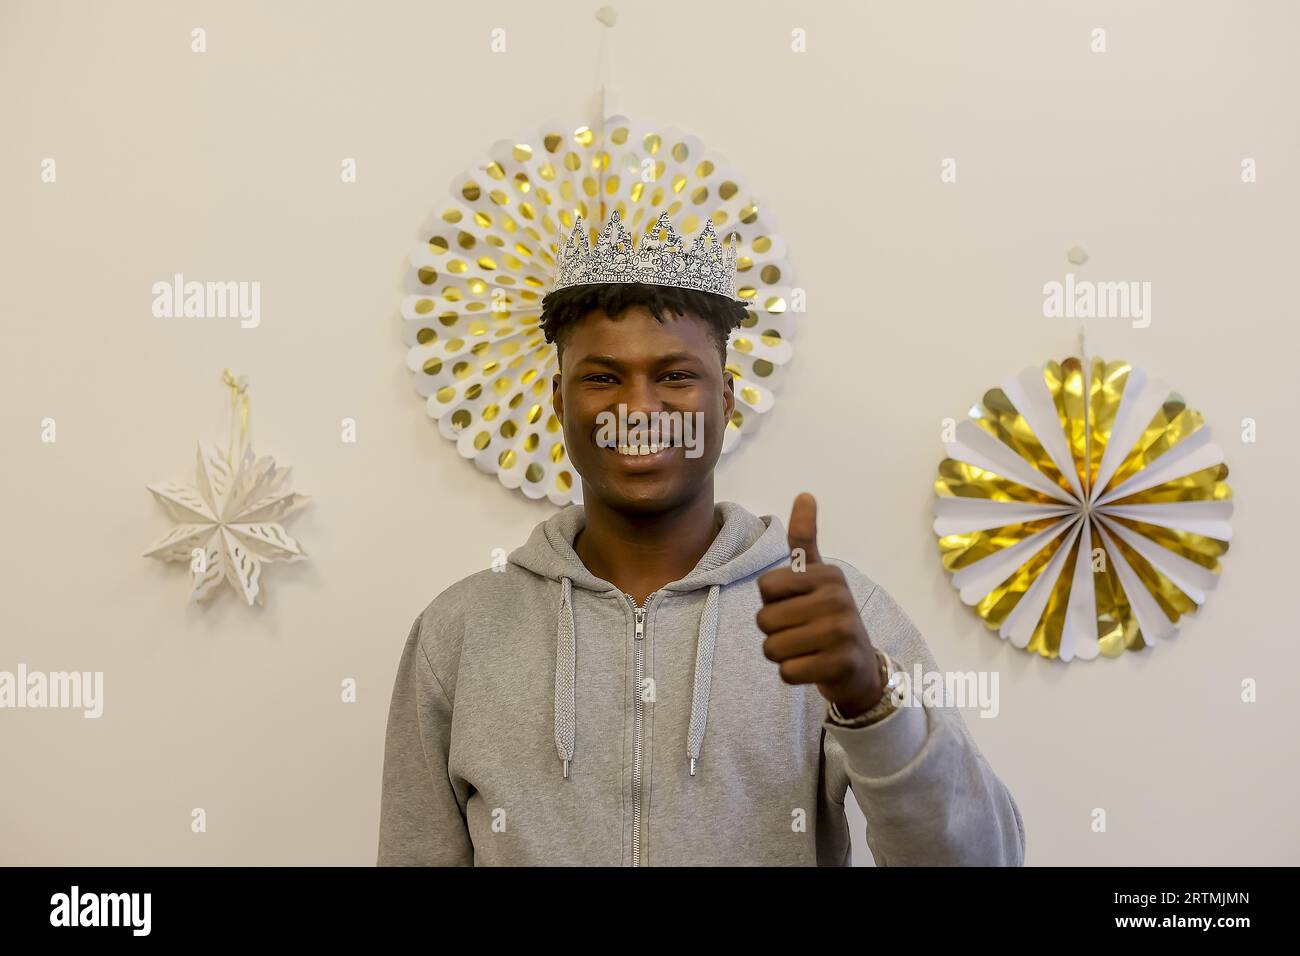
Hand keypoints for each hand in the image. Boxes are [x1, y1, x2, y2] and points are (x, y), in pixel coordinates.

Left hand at [756, 493, 882, 718]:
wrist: (860, 668)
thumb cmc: (828, 617)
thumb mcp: (818, 576)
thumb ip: (805, 539)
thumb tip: (805, 494)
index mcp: (828, 574)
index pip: (765, 587)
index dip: (771, 601)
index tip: (796, 604)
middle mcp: (838, 598)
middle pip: (764, 620)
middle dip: (774, 632)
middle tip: (801, 632)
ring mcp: (842, 632)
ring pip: (772, 648)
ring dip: (781, 654)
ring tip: (806, 649)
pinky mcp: (840, 664)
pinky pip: (788, 671)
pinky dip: (793, 673)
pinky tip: (812, 666)